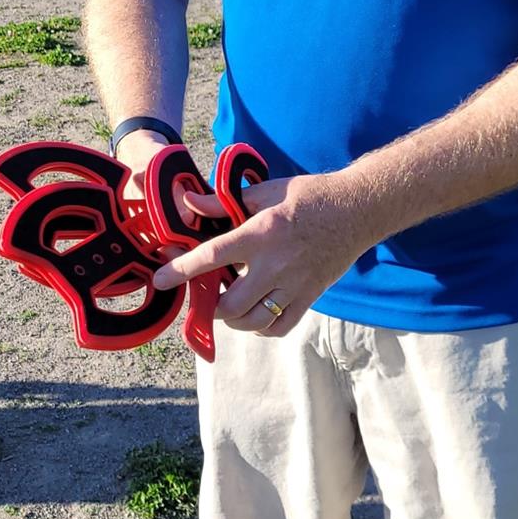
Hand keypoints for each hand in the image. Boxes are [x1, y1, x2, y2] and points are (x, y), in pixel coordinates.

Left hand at [151, 170, 374, 335]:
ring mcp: (294, 285)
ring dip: (234, 319)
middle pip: (231, 304)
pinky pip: (279, 327)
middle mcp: (275, 265)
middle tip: (208, 294)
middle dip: (211, 305)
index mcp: (261, 234)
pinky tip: (256, 314)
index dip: (182, 270)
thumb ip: (224, 202)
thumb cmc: (309, 196)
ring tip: (230, 305)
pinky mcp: (310, 297)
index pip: (213, 256)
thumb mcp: (265, 191)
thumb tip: (190, 203)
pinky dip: (261, 327)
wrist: (357, 210)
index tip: (160, 281)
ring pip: (253, 321)